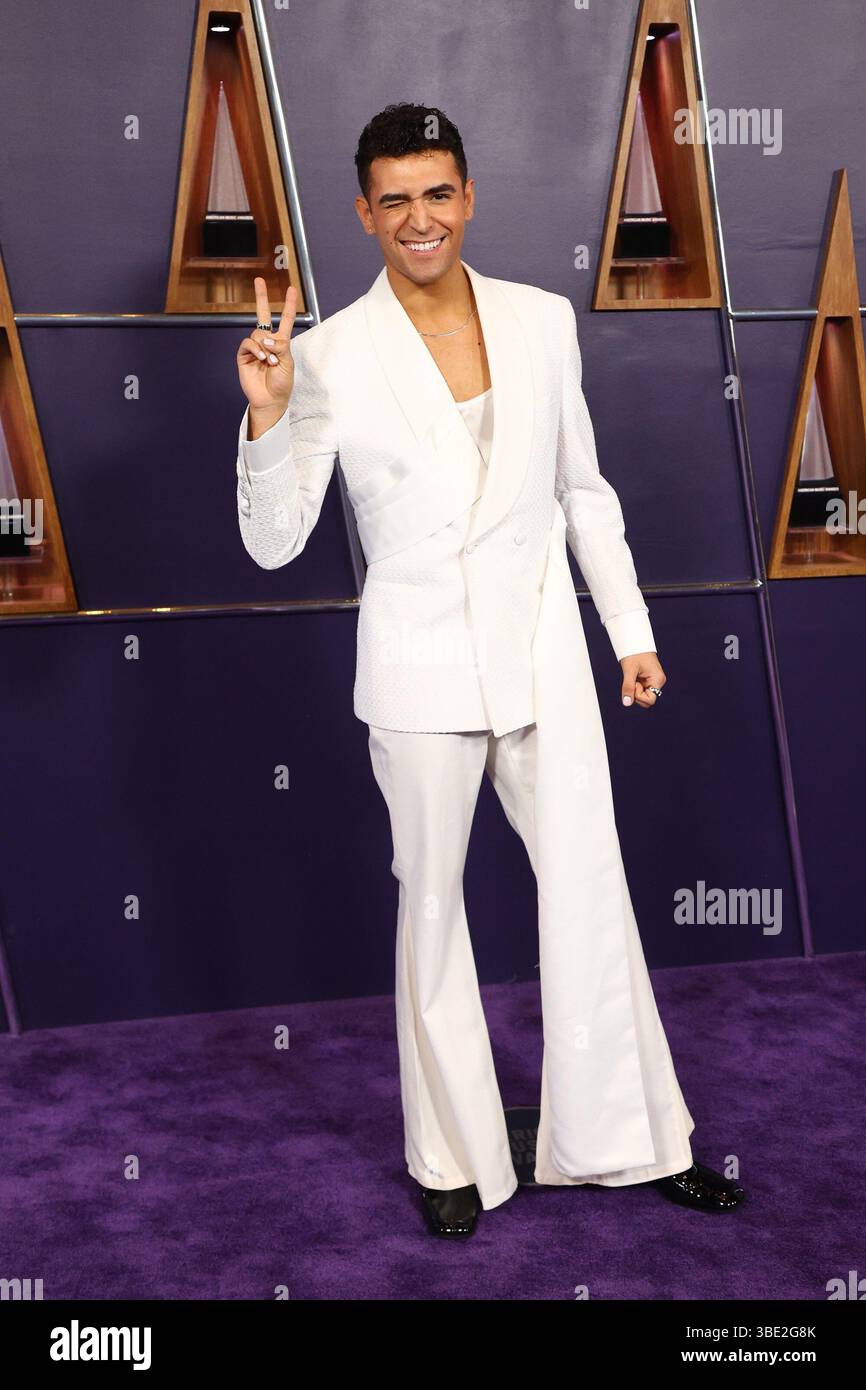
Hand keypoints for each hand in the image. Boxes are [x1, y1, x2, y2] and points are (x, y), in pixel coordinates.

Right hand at [236, 277, 297, 414]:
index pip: (285, 319)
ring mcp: (255, 348)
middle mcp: (267, 342)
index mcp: (281, 342)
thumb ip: (281, 347)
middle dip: (261, 297)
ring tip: (270, 362)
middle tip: (259, 280)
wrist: (270, 400)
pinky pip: (247, 343)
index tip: (292, 290)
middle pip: (262, 315)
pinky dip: (255, 349)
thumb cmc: (282, 383)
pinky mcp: (244, 356)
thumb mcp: (288, 363)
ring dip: (265, 347)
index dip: (289, 305)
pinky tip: (262, 358)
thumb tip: (266, 337)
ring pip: (257, 334)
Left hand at [619, 652, 665, 708]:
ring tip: (634, 676)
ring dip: (636, 689)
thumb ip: (627, 687)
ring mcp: (655, 681)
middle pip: (647, 700)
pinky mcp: (650, 679)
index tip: (634, 682)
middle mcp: (658, 682)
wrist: (636, 641)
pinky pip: (643, 689)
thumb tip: (626, 703)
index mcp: (657, 680)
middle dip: (636, 693)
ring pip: (644, 695)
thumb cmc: (634, 653)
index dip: (638, 696)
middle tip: (633, 679)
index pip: (650, 700)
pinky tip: (635, 676)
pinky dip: (636, 686)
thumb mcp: (629, 670)